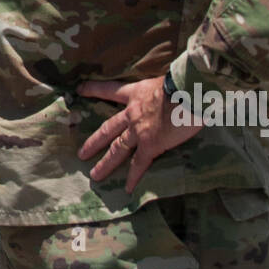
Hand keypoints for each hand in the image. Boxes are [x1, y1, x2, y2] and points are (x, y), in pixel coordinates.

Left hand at [76, 75, 202, 192]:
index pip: (111, 90)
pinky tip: (127, 189)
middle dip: (94, 141)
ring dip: (106, 163)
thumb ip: (162, 89)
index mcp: (137, 93)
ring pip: (117, 149)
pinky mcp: (150, 144)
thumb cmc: (184, 82)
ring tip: (95, 175)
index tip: (79, 90)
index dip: (94, 90)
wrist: (188, 91)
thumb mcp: (166, 80)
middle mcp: (132, 113)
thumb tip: (172, 90)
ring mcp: (139, 130)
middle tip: (81, 153)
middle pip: (108, 128)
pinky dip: (133, 177)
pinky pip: (139, 163)